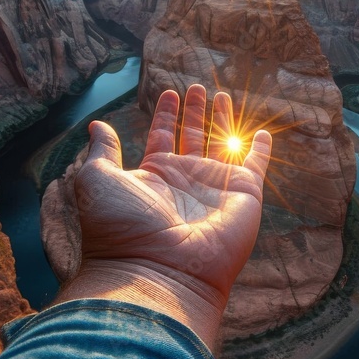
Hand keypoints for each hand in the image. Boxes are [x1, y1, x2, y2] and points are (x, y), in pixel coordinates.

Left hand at [51, 85, 271, 348]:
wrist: (160, 271)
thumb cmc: (122, 229)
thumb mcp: (97, 181)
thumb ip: (101, 150)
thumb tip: (96, 125)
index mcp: (153, 177)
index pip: (161, 138)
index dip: (165, 116)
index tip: (168, 93)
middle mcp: (184, 182)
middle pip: (192, 138)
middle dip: (194, 113)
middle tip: (196, 87)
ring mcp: (214, 189)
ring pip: (222, 145)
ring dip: (222, 121)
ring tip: (222, 94)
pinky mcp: (243, 196)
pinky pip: (255, 166)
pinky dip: (260, 150)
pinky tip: (262, 134)